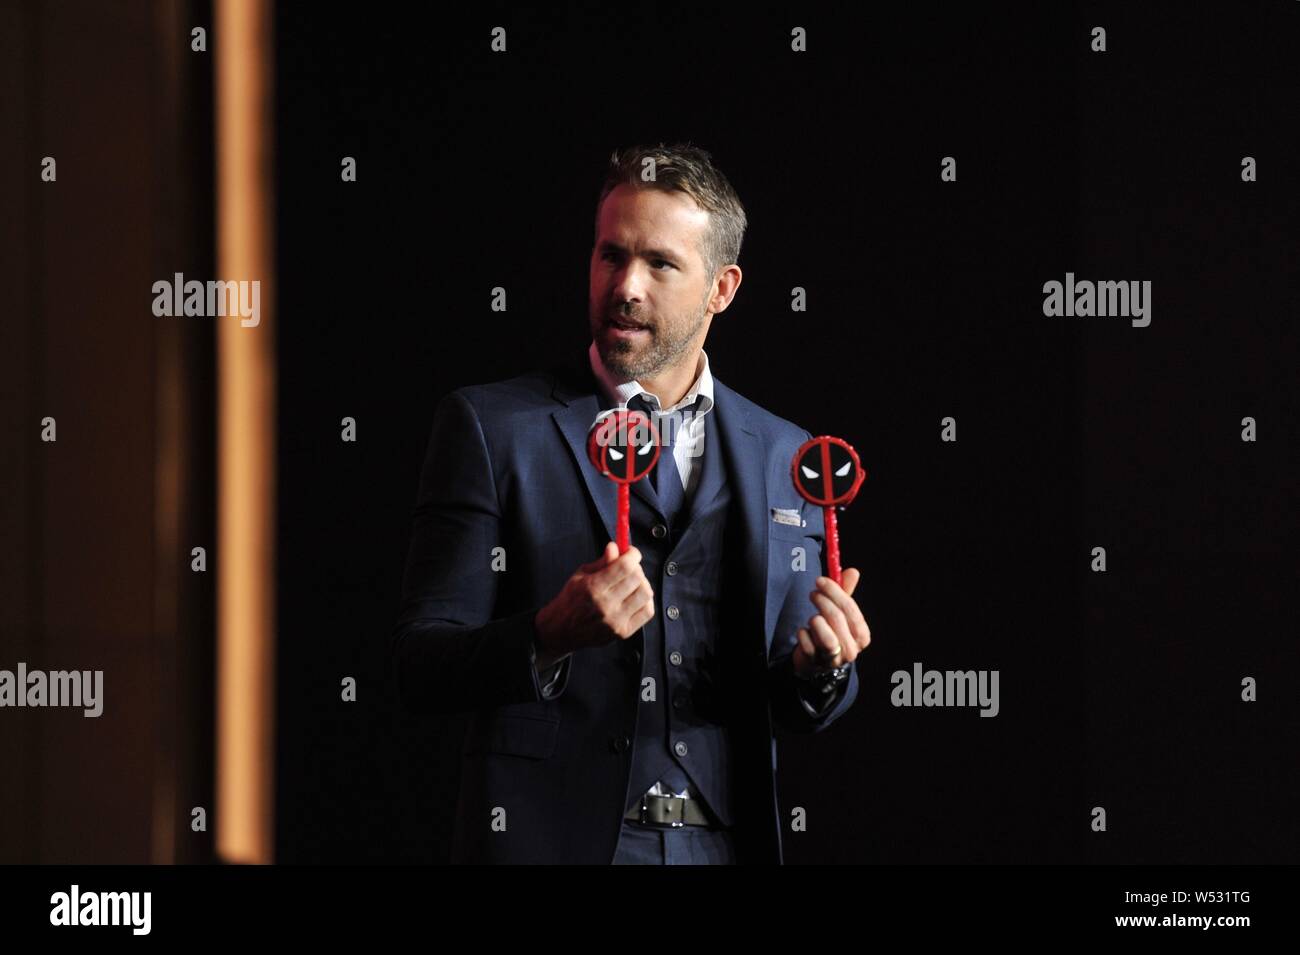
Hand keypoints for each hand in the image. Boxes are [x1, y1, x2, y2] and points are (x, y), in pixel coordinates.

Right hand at [534, 541, 654, 656]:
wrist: (562, 630)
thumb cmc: (571, 600)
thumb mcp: (580, 575)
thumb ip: (602, 562)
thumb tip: (616, 546)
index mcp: (593, 588)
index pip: (625, 566)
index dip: (632, 554)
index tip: (631, 552)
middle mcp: (606, 605)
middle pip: (637, 578)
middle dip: (636, 567)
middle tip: (630, 567)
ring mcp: (616, 621)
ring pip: (646, 594)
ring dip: (642, 584)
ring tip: (632, 584)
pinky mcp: (623, 632)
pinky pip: (647, 612)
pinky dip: (646, 601)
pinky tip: (635, 598)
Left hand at [792, 568, 871, 678]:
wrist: (815, 660)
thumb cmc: (830, 631)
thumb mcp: (840, 612)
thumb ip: (845, 592)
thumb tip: (853, 571)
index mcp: (862, 636)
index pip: (850, 609)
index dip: (835, 592)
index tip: (821, 581)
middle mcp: (852, 650)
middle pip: (837, 619)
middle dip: (822, 601)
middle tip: (813, 593)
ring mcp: (834, 659)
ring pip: (825, 635)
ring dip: (815, 620)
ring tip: (813, 618)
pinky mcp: (816, 663)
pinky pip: (807, 643)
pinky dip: (803, 633)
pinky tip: (805, 633)